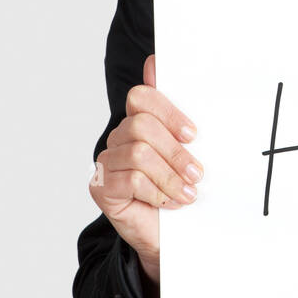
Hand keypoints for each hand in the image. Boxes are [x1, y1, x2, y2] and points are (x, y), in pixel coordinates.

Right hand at [88, 55, 202, 286]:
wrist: (170, 235)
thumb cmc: (179, 188)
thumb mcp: (188, 151)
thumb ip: (176, 114)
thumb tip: (156, 62)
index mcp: (137, 121)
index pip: (141, 97)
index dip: (169, 112)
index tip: (194, 134)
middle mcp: (117, 138)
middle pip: (142, 126)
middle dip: (175, 151)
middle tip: (197, 173)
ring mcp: (105, 162)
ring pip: (138, 154)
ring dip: (170, 176)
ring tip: (188, 193)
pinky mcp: (100, 187)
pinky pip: (129, 180)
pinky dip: (157, 192)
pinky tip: (171, 203)